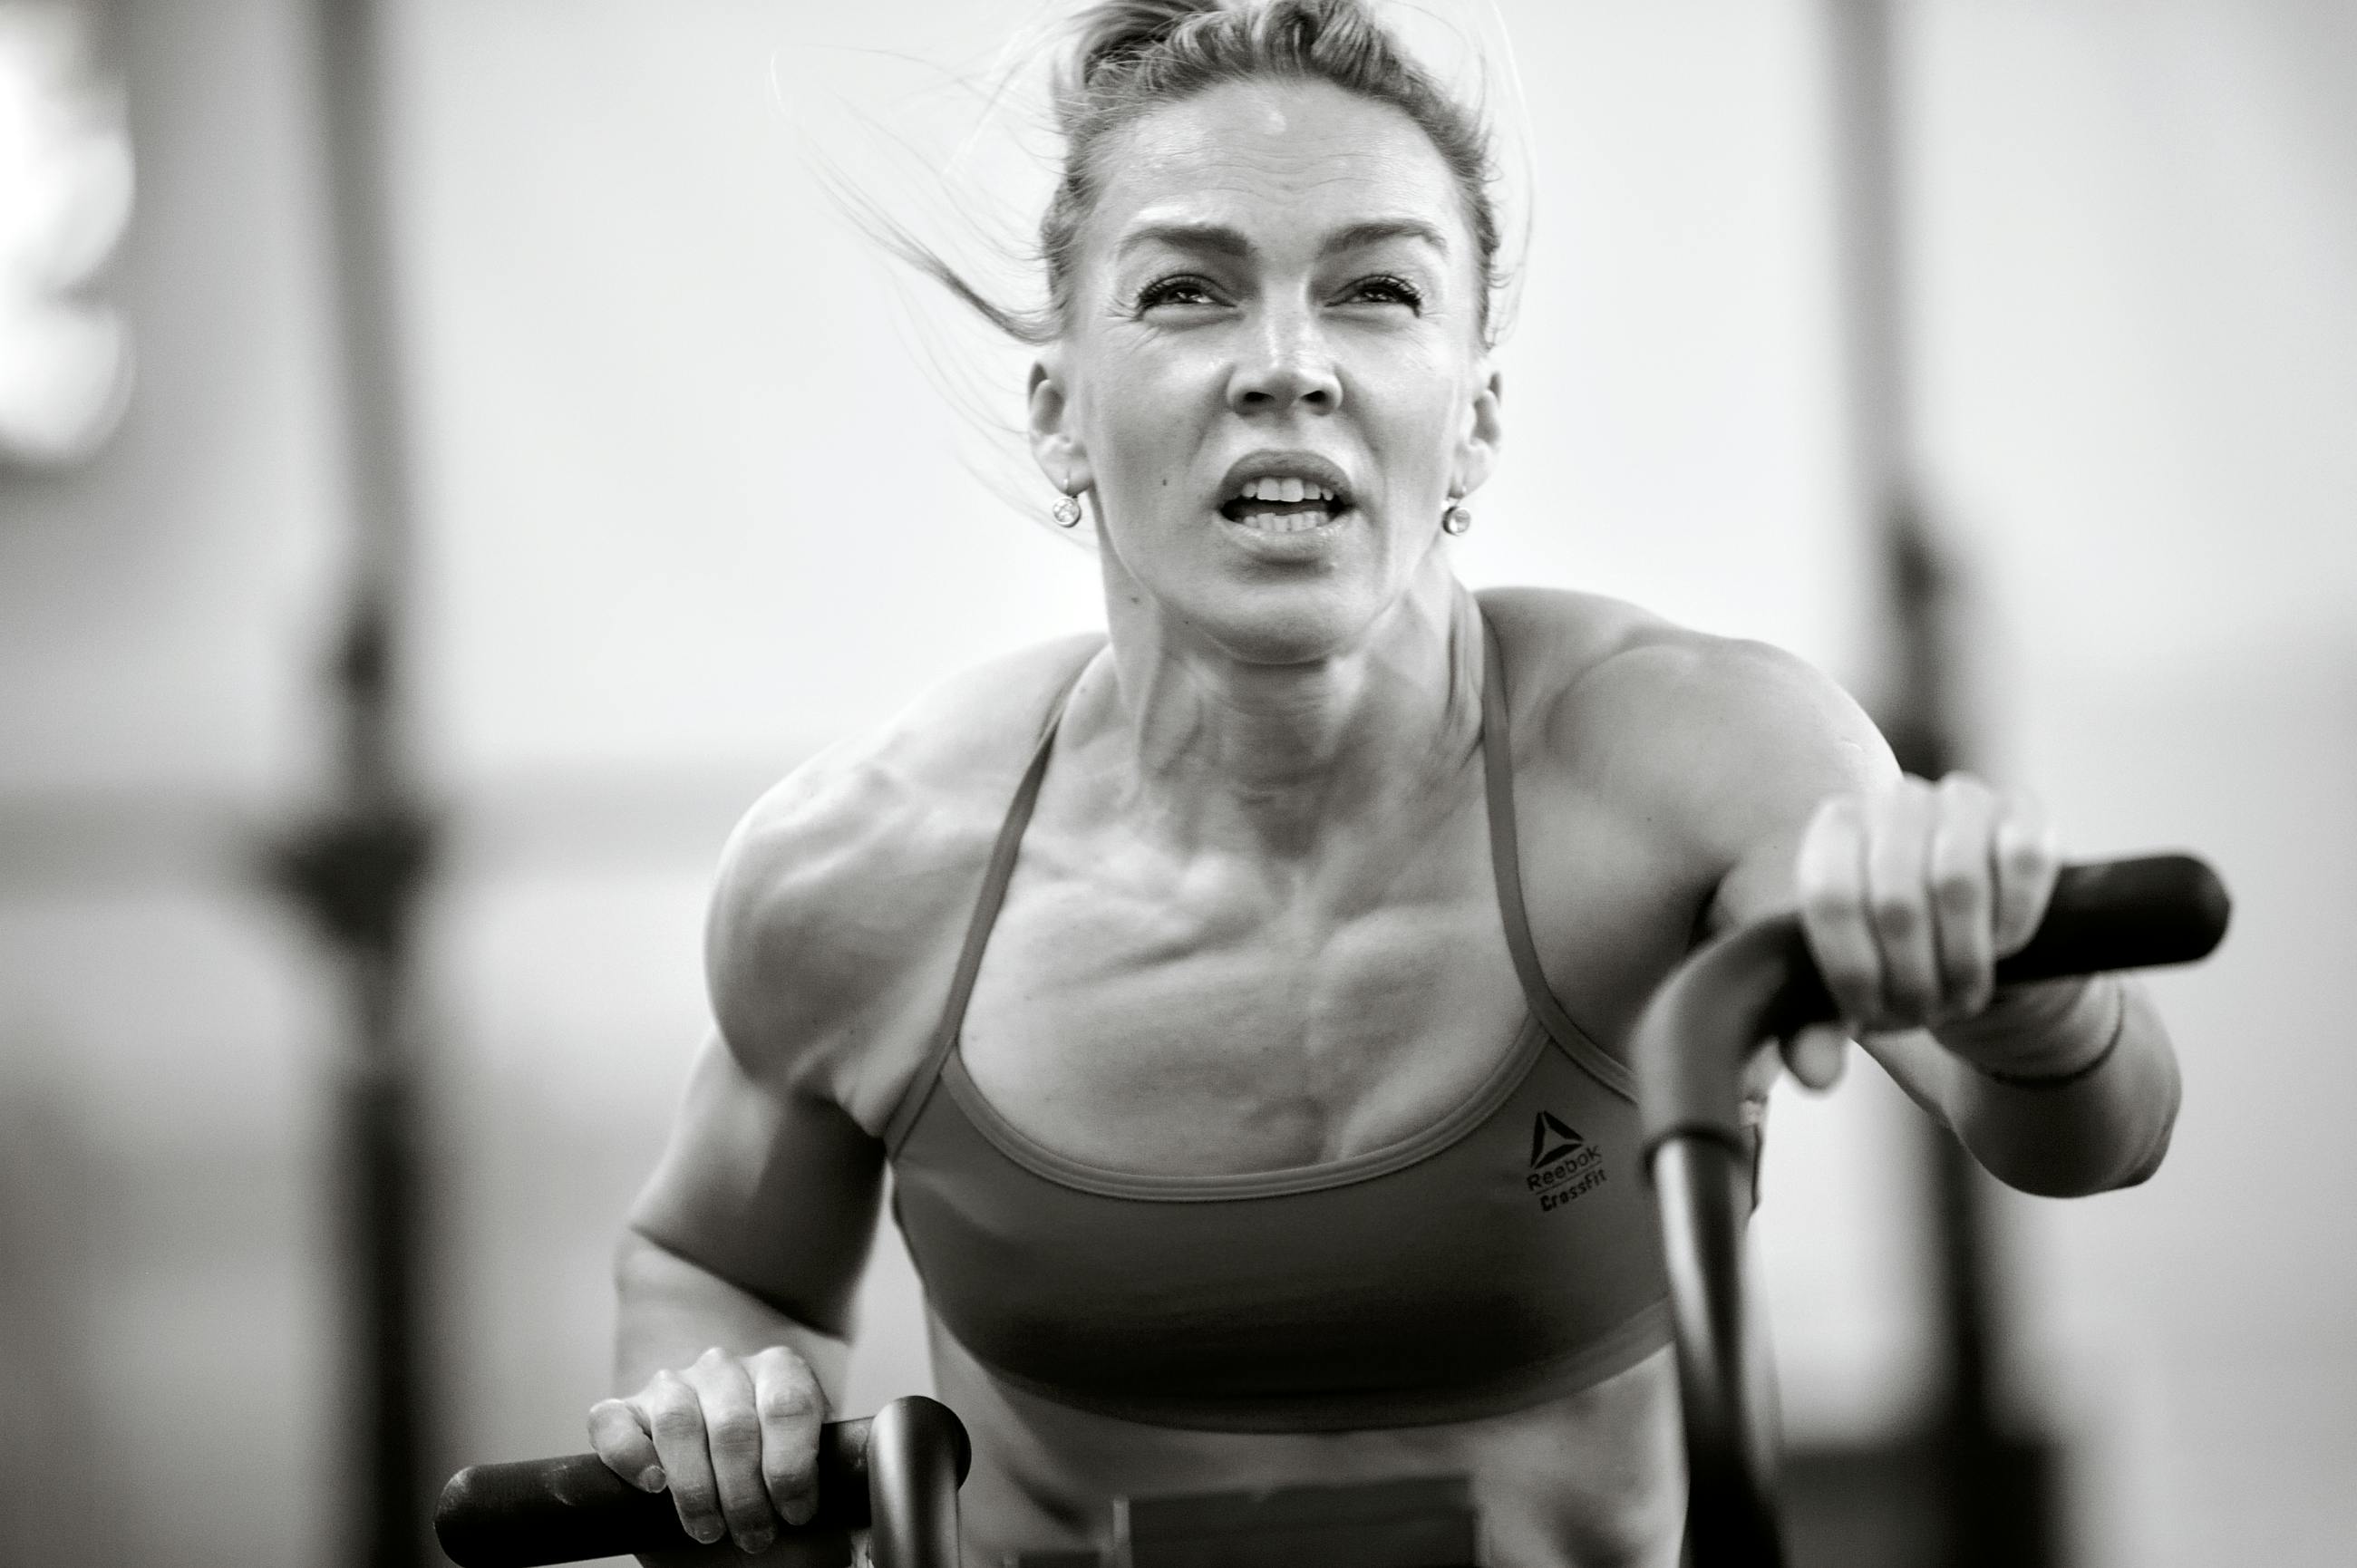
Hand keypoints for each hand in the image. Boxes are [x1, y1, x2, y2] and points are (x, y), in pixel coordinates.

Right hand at [590, 1345, 827, 1556]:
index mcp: (781, 1372)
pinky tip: (654, 1487)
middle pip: (734, 1422)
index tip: (795, 1514)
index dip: (792, 1468)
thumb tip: (860, 1516)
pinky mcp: (621, 1413)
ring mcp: (670, 1385)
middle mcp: (725, 1368)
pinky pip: (613, 1423)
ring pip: (677, 1420)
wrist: (726, 1508)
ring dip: (696, 1487)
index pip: (789, 1405)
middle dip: (745, 1493)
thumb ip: (836, 1493)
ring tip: (709, 1528)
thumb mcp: (812, 1492)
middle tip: (753, 1534)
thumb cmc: (772, 1499)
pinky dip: (630, 1457)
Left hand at [1788, 773, 2064, 1082]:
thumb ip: (1816, 1032)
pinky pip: (2024, 861)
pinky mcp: (2026, 811)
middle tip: (1924, 1012)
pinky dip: (2013, 922)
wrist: (1982, 947)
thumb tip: (1814, 1075)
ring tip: (1961, 992)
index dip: (1854, 971)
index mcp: (1833, 831)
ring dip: (1964, 961)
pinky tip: (2005, 947)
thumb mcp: (1852, 994)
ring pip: (1959, 883)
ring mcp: (1961, 799)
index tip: (1870, 1014)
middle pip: (1896, 901)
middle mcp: (1892, 801)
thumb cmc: (1900, 963)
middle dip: (1913, 979)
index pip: (1830, 897)